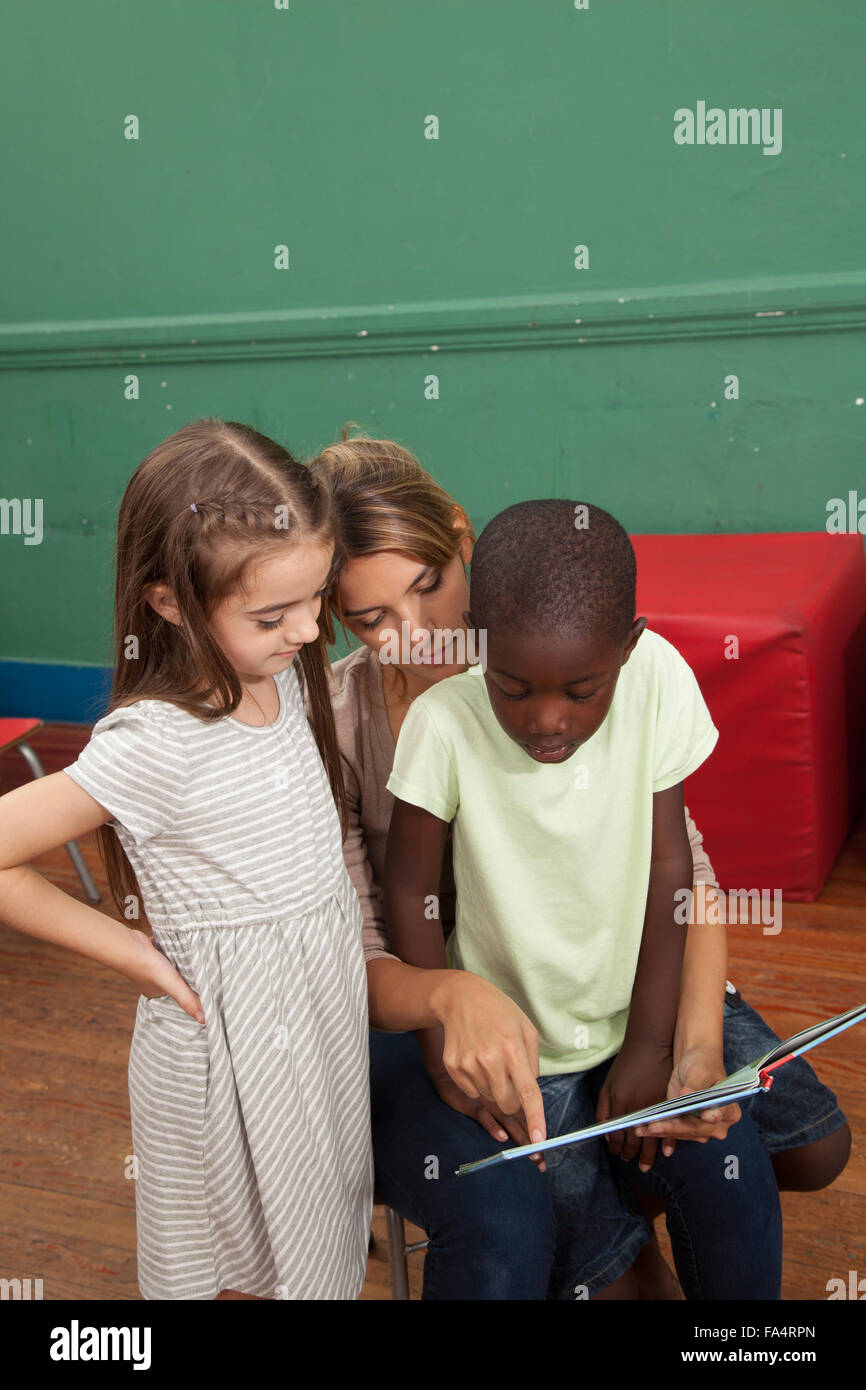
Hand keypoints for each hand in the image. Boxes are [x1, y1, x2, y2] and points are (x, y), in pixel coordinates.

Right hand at [124, 926, 204, 1023]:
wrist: (130, 946)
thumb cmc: (148, 967)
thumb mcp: (172, 985)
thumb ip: (187, 1000)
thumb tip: (203, 1020)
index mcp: (155, 992)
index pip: (176, 993)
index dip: (187, 989)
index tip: (201, 984)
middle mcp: (151, 980)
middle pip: (173, 978)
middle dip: (184, 974)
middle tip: (200, 969)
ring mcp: (149, 964)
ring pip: (170, 964)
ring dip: (178, 961)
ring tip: (192, 957)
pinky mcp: (150, 950)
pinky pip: (165, 951)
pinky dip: (172, 948)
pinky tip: (179, 945)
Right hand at [430, 971, 546, 1154]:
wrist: (460, 998)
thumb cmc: (499, 1012)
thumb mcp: (526, 1028)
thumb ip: (533, 1062)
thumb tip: (531, 1089)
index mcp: (513, 1049)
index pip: (528, 1092)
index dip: (535, 1118)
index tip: (539, 1140)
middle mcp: (490, 1060)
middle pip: (508, 1104)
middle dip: (514, 1100)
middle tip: (511, 1077)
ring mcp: (468, 1065)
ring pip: (489, 1098)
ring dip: (495, 1087)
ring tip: (491, 1059)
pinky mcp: (453, 1067)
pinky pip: (471, 1091)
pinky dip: (478, 1082)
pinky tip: (476, 1058)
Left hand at [596, 1040, 672, 1169]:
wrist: (651, 1044)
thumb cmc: (627, 1065)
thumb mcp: (608, 1085)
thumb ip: (604, 1111)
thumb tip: (606, 1135)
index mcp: (620, 1101)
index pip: (617, 1134)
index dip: (617, 1148)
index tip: (618, 1155)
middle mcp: (637, 1105)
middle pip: (634, 1139)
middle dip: (631, 1155)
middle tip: (631, 1162)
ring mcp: (655, 1104)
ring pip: (651, 1138)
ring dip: (647, 1155)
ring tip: (644, 1165)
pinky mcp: (670, 1101)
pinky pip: (670, 1126)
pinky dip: (668, 1142)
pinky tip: (665, 1153)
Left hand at [632, 1045, 740, 1154]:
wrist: (694, 1064)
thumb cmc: (702, 1064)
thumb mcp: (700, 1072)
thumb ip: (694, 1086)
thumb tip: (686, 1095)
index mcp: (729, 1110)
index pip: (717, 1117)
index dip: (708, 1119)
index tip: (702, 1118)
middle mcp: (717, 1124)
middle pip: (696, 1129)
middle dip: (674, 1128)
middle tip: (654, 1126)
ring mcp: (701, 1127)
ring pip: (681, 1133)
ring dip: (661, 1131)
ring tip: (642, 1129)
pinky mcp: (686, 1125)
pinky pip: (672, 1131)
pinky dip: (658, 1130)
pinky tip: (643, 1130)